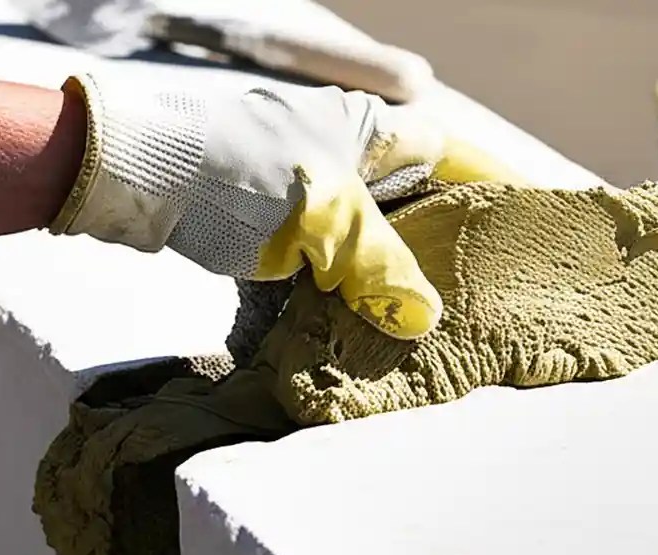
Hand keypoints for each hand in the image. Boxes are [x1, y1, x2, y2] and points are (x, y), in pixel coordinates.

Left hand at [47, 73, 522, 338]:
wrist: (129, 172)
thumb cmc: (233, 176)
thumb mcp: (320, 222)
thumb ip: (378, 269)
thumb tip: (424, 320)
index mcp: (377, 131)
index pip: (460, 159)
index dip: (498, 192)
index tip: (529, 229)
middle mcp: (350, 150)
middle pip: (420, 200)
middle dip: (447, 247)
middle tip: (479, 295)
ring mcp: (311, 182)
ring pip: (374, 232)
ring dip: (393, 274)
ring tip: (425, 320)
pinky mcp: (275, 216)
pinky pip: (331, 253)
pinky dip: (347, 284)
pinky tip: (358, 320)